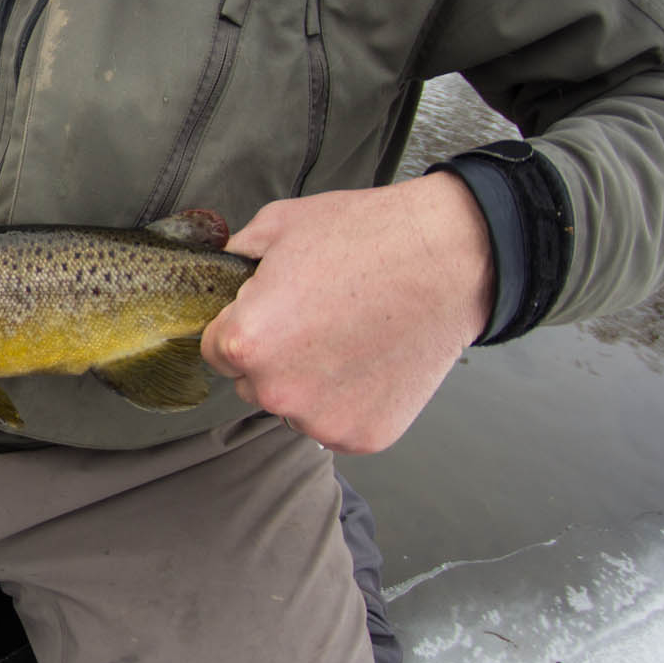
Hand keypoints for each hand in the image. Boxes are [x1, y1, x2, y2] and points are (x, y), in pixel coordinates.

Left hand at [199, 172, 493, 453]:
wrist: (449, 258)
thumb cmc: (366, 237)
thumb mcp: (279, 226)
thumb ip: (234, 258)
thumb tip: (214, 269)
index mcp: (245, 342)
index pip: (215, 349)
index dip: (241, 325)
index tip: (272, 311)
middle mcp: (276, 391)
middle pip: (252, 382)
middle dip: (273, 356)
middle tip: (317, 320)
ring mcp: (321, 419)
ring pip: (294, 405)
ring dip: (310, 382)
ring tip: (350, 336)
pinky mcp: (362, 436)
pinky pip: (336, 421)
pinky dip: (349, 399)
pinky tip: (372, 360)